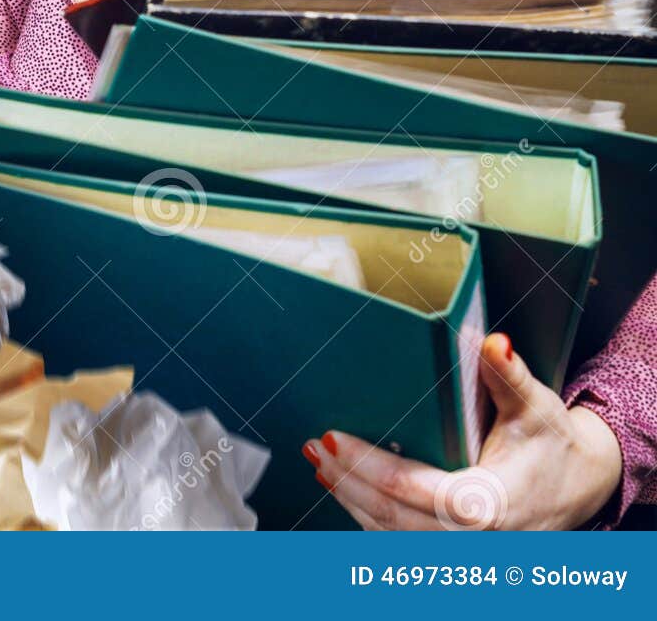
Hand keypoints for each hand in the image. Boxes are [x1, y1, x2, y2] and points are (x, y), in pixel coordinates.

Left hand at [304, 332, 622, 529]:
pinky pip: (404, 544)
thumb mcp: (535, 404)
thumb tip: (495, 342)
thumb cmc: (552, 442)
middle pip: (395, 519)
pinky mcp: (456, 553)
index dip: (372, 470)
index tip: (335, 439)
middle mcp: (477, 539)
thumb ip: (509, 375)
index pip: (419, 492)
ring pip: (394, 538)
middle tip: (315, 447)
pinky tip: (348, 491)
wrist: (580, 486)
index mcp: (492, 504)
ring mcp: (465, 553)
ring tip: (321, 464)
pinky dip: (371, 519)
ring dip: (352, 501)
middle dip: (348, 482)